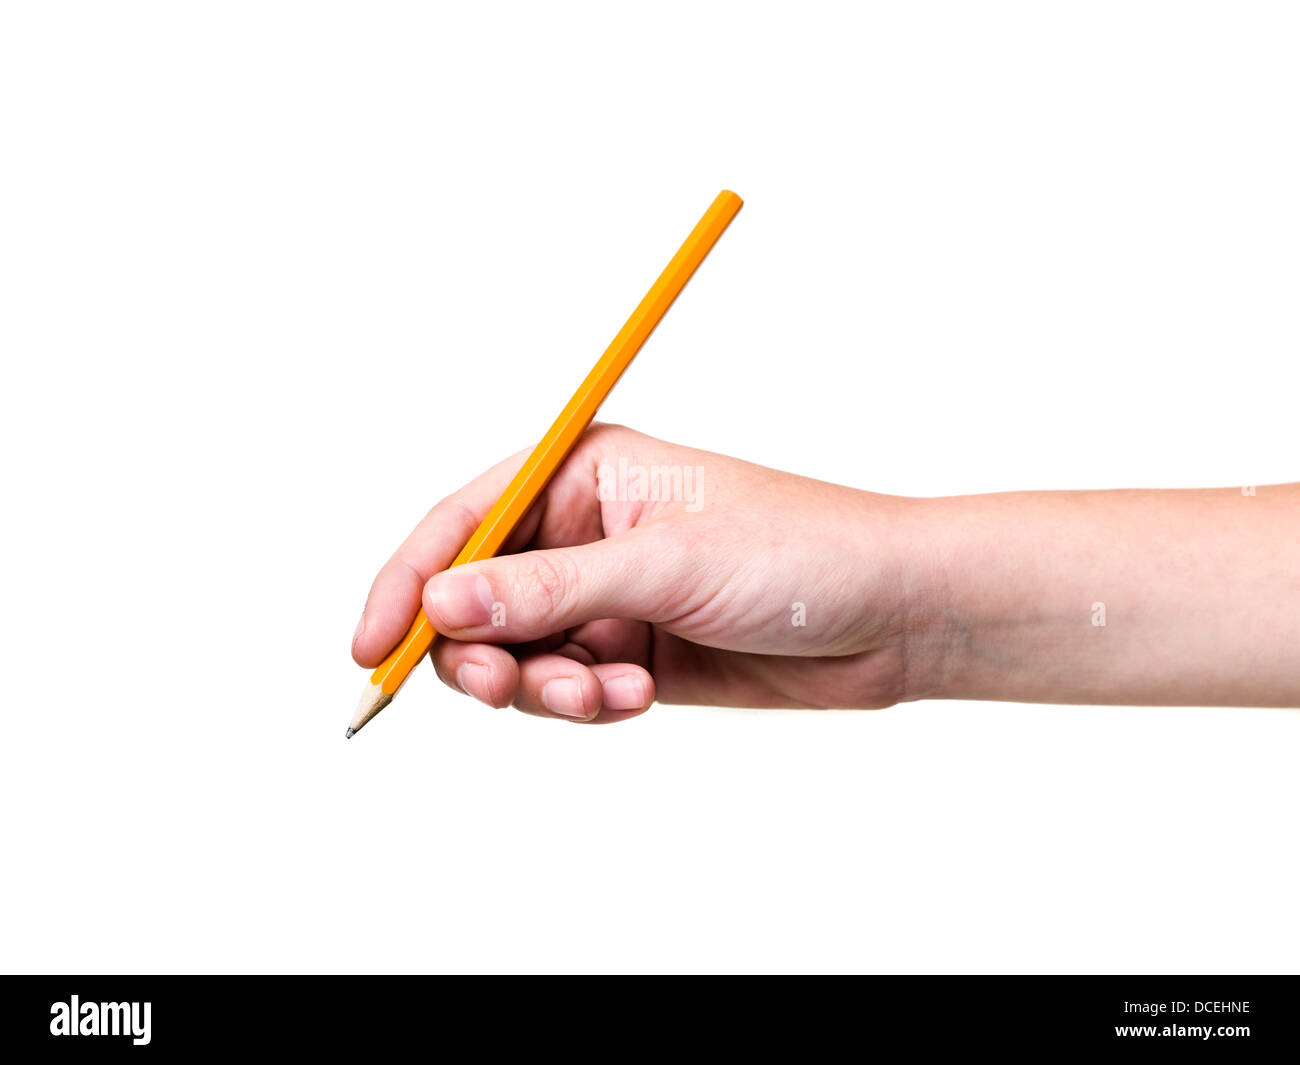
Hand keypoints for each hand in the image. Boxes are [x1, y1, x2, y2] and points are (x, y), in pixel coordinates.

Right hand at [352, 424, 921, 722]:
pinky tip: (635, 698)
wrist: (895, 616)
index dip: (408, 580)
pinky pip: (568, 688)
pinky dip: (586, 705)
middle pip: (477, 597)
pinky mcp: (631, 653)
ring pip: (519, 654)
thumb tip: (438, 608)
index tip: (373, 646)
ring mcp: (607, 596)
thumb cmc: (801, 553)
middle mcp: (585, 531)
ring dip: (543, 686)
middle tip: (506, 688)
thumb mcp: (664, 565)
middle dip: (483, 651)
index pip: (465, 520)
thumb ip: (546, 591)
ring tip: (602, 694)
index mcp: (585, 471)